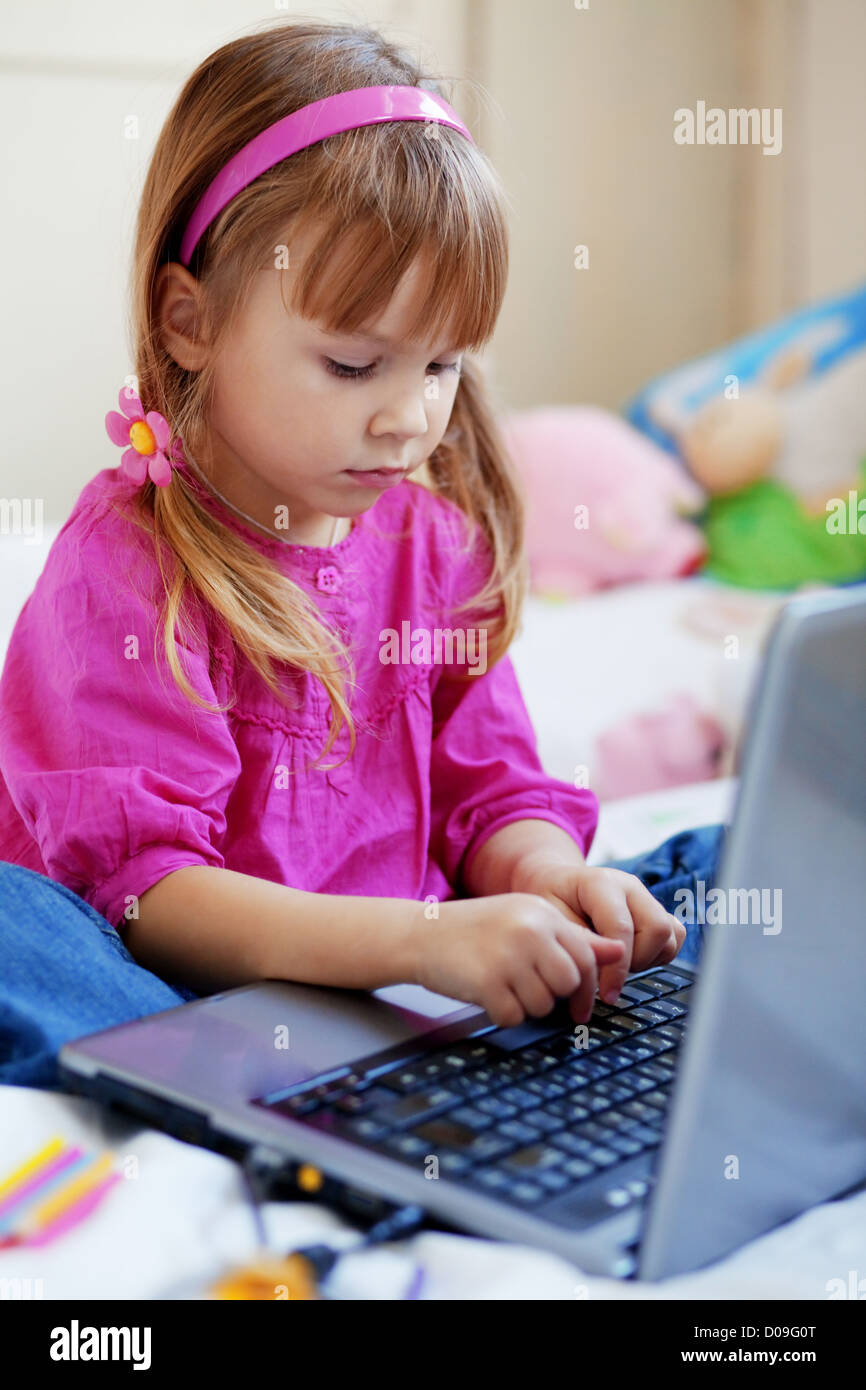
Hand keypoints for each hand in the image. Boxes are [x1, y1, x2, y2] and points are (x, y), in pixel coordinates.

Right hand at [413, 893, 627, 1028]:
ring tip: (501, 984)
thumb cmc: (476, 929)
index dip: (587, 987)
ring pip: (544, 1004)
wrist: (420, 934)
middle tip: (529, 991)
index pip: (586, 957)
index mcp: (541, 913)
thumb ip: (573, 937)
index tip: (581, 1007)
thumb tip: (618, 951)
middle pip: (569, 983)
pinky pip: (514, 1017)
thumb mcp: (525, 921)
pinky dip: (502, 1013)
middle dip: (554, 996)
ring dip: (525, 1005)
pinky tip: (486, 993)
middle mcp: (529, 931)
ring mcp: (508, 957)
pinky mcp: (488, 983)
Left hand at [510, 858, 685, 1004]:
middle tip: (611, 973)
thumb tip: (601, 970)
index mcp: (601, 883)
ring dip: (648, 960)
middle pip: (657, 928)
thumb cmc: (552, 902)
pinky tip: (631, 958)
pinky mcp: (657, 910)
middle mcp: (630, 886)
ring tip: (617, 964)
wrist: (557, 885)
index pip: (621, 928)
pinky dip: (658, 955)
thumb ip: (578, 942)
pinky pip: (675, 937)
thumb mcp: (552, 920)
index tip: (606, 995)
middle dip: (637, 961)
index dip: (616, 968)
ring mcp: (647, 897)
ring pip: (670, 935)